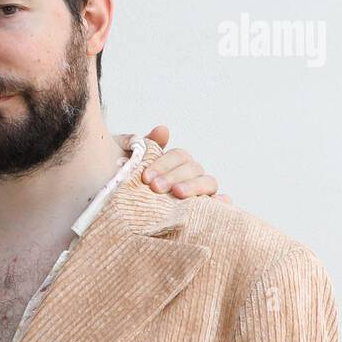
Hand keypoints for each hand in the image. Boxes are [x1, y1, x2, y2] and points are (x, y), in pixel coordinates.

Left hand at [115, 125, 231, 203]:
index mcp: (175, 163)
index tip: (145, 177)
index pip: (179, 156)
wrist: (119, 212)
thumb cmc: (125, 183)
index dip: (164, 163)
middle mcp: (190, 175)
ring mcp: (201, 192)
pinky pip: (221, 205)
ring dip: (195, 186)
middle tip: (155, 187)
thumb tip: (163, 130)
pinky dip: (223, 203)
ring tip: (178, 193)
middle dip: (174, 176)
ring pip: (208, 182)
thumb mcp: (128, 163)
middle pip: (193, 168)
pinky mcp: (206, 211)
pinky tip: (217, 204)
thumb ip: (141, 145)